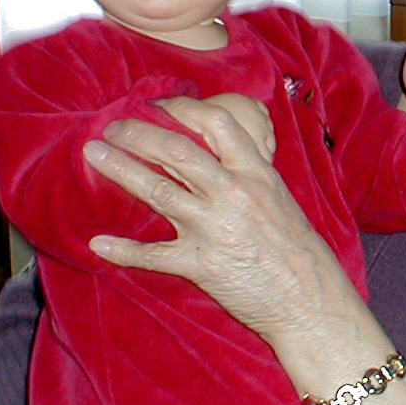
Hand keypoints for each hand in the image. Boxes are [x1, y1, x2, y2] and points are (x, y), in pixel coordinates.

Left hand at [81, 95, 353, 338]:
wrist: (311, 299)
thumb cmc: (298, 249)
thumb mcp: (279, 197)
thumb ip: (248, 173)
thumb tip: (217, 152)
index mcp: (257, 173)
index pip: (217, 122)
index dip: (182, 108)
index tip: (158, 105)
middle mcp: (234, 193)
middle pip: (177, 150)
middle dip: (138, 133)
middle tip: (112, 128)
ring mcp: (215, 228)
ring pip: (158, 190)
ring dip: (120, 169)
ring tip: (94, 154)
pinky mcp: (202, 264)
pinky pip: (154, 255)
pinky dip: (123, 250)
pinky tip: (98, 244)